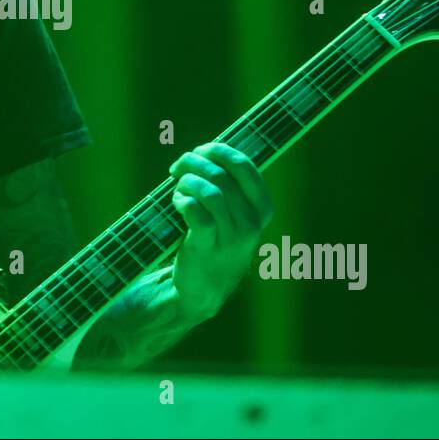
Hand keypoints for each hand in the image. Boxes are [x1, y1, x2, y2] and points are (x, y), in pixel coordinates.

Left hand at [167, 142, 273, 322]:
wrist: (202, 289)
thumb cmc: (214, 241)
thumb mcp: (232, 215)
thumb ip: (227, 185)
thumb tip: (206, 150)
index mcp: (261, 209)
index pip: (244, 166)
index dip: (218, 151)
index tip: (201, 151)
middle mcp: (250, 223)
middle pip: (222, 175)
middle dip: (194, 163)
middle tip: (178, 167)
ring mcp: (230, 237)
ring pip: (210, 192)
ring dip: (187, 182)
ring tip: (177, 187)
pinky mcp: (206, 247)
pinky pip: (196, 212)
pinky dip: (183, 200)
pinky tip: (177, 202)